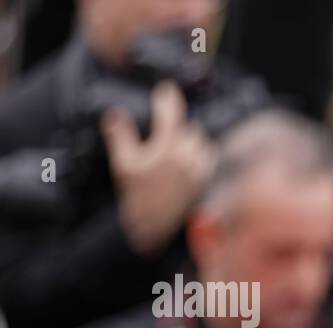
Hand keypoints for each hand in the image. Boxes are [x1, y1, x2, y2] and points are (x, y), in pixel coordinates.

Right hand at [101, 81, 215, 255]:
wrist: (153, 229)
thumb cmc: (136, 198)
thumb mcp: (123, 165)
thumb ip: (120, 136)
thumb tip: (116, 114)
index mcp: (168, 148)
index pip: (172, 113)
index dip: (168, 97)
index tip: (167, 88)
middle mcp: (189, 158)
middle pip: (192, 127)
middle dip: (181, 123)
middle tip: (171, 121)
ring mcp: (202, 171)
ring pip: (204, 144)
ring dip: (194, 140)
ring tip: (181, 142)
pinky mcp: (208, 184)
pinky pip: (211, 162)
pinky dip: (203, 156)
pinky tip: (194, 159)